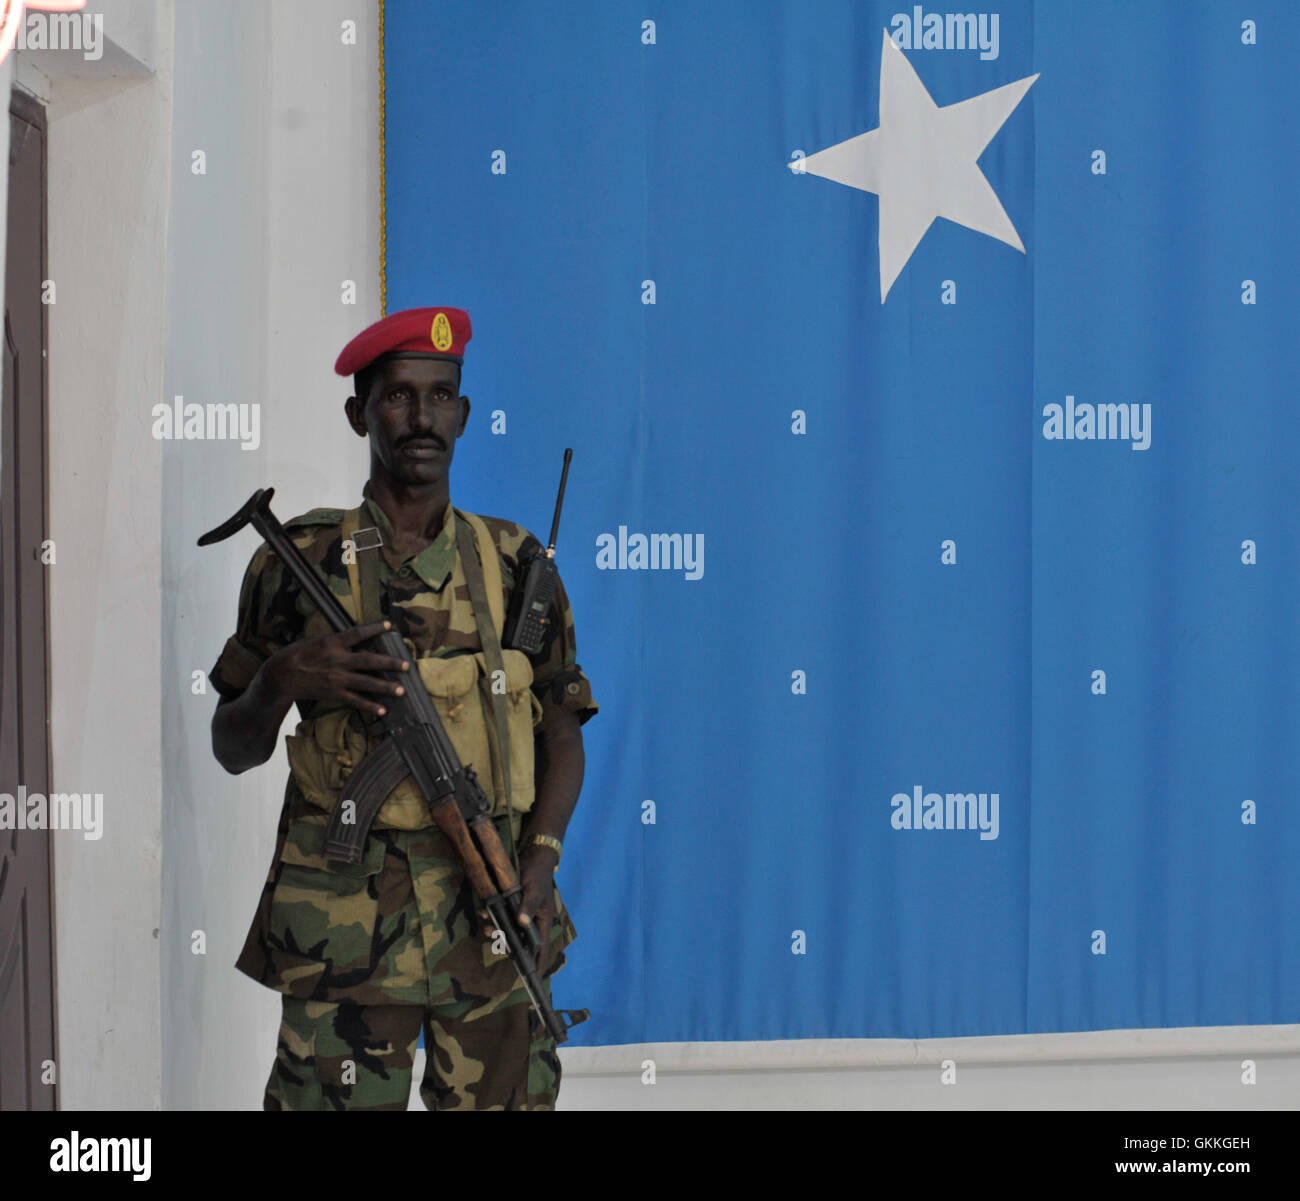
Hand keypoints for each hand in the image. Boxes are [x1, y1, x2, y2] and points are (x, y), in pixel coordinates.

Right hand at [260, 619, 409, 718]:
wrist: (280, 677)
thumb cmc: (294, 656)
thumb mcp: (313, 641)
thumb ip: (333, 642)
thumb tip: (350, 639)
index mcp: (332, 642)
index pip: (358, 633)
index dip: (374, 628)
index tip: (389, 625)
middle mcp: (338, 659)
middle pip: (370, 660)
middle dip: (390, 662)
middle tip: (406, 665)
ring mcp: (337, 678)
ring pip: (367, 682)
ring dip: (386, 687)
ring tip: (401, 690)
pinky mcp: (334, 693)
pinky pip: (356, 701)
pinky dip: (370, 706)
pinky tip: (382, 710)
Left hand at [477, 843, 556, 959]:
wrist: (532, 858)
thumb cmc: (538, 876)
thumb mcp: (534, 890)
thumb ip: (528, 906)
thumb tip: (522, 923)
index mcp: (541, 922)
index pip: (541, 948)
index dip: (538, 964)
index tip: (533, 980)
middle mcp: (529, 922)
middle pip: (519, 942)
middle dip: (506, 944)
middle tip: (494, 941)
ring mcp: (518, 915)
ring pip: (506, 931)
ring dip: (495, 930)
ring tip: (486, 927)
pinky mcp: (509, 908)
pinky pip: (498, 918)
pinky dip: (490, 917)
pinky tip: (484, 912)